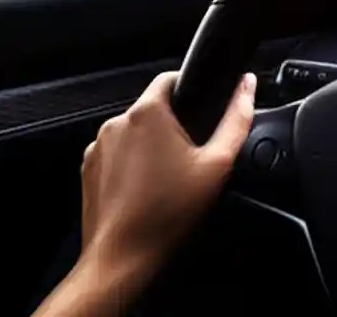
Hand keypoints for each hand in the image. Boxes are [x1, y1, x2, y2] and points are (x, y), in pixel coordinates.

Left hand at [34, 71, 255, 315]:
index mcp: (148, 112)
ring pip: (135, 133)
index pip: (170, 78)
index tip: (205, 112)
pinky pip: (117, 154)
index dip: (192, 89)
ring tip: (170, 179)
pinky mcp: (89, 168)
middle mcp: (116, 123)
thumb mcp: (217, 164)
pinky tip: (148, 190)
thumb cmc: (169, 212)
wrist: (123, 257)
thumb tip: (247, 85)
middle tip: (193, 157)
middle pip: (154, 109)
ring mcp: (97, 146)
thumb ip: (237, 119)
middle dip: (174, 126)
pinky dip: (133, 164)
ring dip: (152, 146)